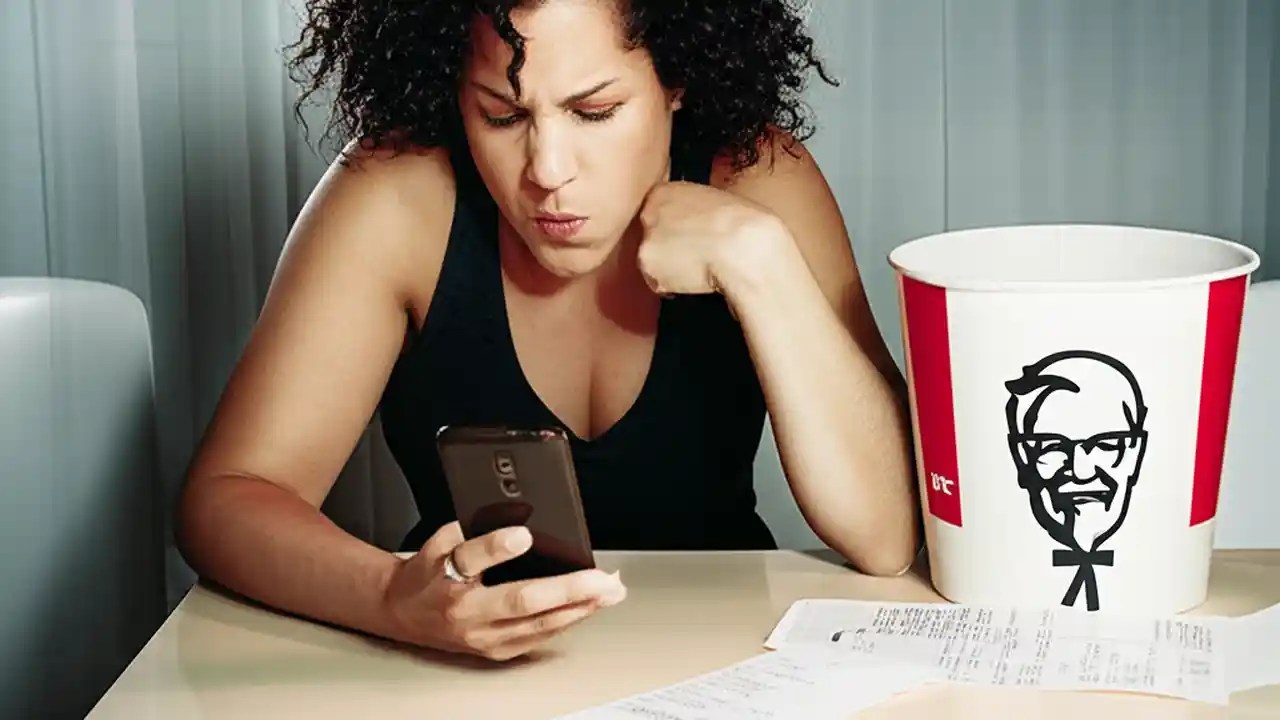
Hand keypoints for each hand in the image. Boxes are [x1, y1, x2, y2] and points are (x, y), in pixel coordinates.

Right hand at [382, 521, 625, 660]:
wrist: (401, 615)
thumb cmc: (425, 575)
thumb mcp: (436, 541)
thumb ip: (470, 531)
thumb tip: (516, 519)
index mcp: (445, 578)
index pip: (472, 559)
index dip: (498, 546)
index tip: (523, 534)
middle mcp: (466, 613)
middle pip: (521, 601)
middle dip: (568, 589)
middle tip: (601, 578)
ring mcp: (482, 637)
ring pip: (538, 625)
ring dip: (579, 608)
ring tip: (608, 592)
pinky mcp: (494, 651)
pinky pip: (538, 637)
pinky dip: (567, 621)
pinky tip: (588, 608)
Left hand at [636, 180, 787, 297]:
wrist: (743, 246)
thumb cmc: (742, 225)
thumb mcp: (714, 201)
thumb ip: (693, 210)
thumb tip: (693, 226)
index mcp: (665, 191)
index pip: (656, 211)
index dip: (673, 228)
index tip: (686, 237)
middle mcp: (649, 212)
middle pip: (650, 236)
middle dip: (666, 248)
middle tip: (693, 255)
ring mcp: (646, 239)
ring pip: (652, 261)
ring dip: (669, 269)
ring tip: (698, 268)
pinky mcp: (648, 266)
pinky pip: (658, 283)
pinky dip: (673, 287)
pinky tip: (694, 279)